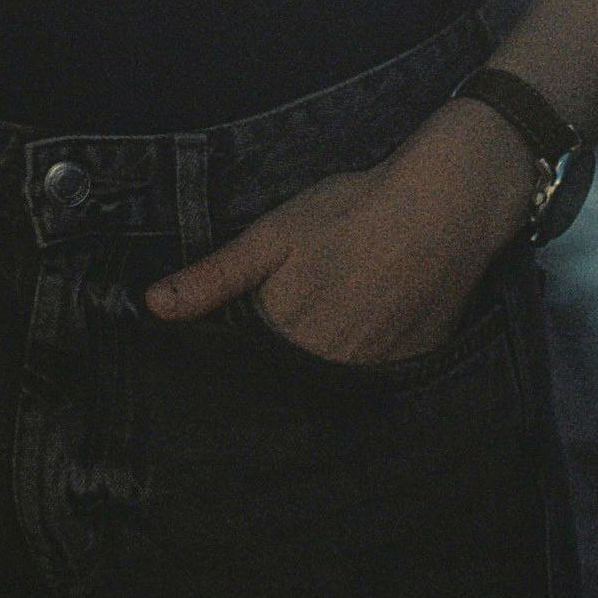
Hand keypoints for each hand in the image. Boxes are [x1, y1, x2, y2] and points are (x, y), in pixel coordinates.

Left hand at [142, 102, 536, 365]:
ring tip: (318, 338)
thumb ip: (215, 277)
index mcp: (288, 341)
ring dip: (316, 375)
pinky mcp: (410, 368)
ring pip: (329, 389)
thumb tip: (153, 306)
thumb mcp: (273, 234)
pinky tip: (359, 334)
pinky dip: (359, 368)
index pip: (247, 376)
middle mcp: (329, 371)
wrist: (444, 207)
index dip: (236, 367)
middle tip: (277, 342)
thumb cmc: (352, 213)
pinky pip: (372, 384)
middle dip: (273, 376)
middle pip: (289, 388)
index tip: (229, 356)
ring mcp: (374, 375)